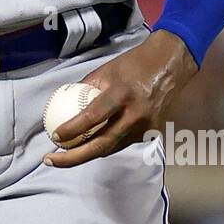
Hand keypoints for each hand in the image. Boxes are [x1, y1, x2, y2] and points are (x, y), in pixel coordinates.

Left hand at [43, 30, 197, 168]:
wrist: (171, 64)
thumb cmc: (134, 64)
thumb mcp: (106, 71)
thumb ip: (86, 88)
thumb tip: (63, 103)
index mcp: (122, 94)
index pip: (92, 117)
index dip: (71, 130)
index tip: (54, 137)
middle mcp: (136, 114)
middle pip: (102, 145)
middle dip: (73, 158)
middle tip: (52, 160)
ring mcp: (146, 126)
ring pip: (112, 148)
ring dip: (88, 153)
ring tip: (65, 155)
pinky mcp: (152, 132)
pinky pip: (123, 142)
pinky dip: (107, 143)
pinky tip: (91, 143)